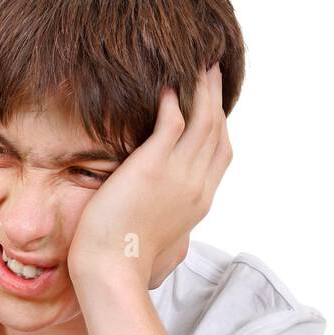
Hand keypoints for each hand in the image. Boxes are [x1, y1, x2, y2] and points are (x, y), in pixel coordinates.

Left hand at [67, 64, 232, 289]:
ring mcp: (178, 176)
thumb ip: (170, 228)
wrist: (113, 272)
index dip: (220, 125)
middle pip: (217, 130)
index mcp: (199, 202)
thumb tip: (173, 240)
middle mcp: (196, 185)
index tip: (215, 103)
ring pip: (201, 120)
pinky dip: (173, 99)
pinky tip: (167, 82)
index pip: (221, 154)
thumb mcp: (161, 245)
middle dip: (216, 96)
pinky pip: (171, 122)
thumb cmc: (127, 264)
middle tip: (211, 68)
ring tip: (196, 62)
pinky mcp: (152, 168)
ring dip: (201, 88)